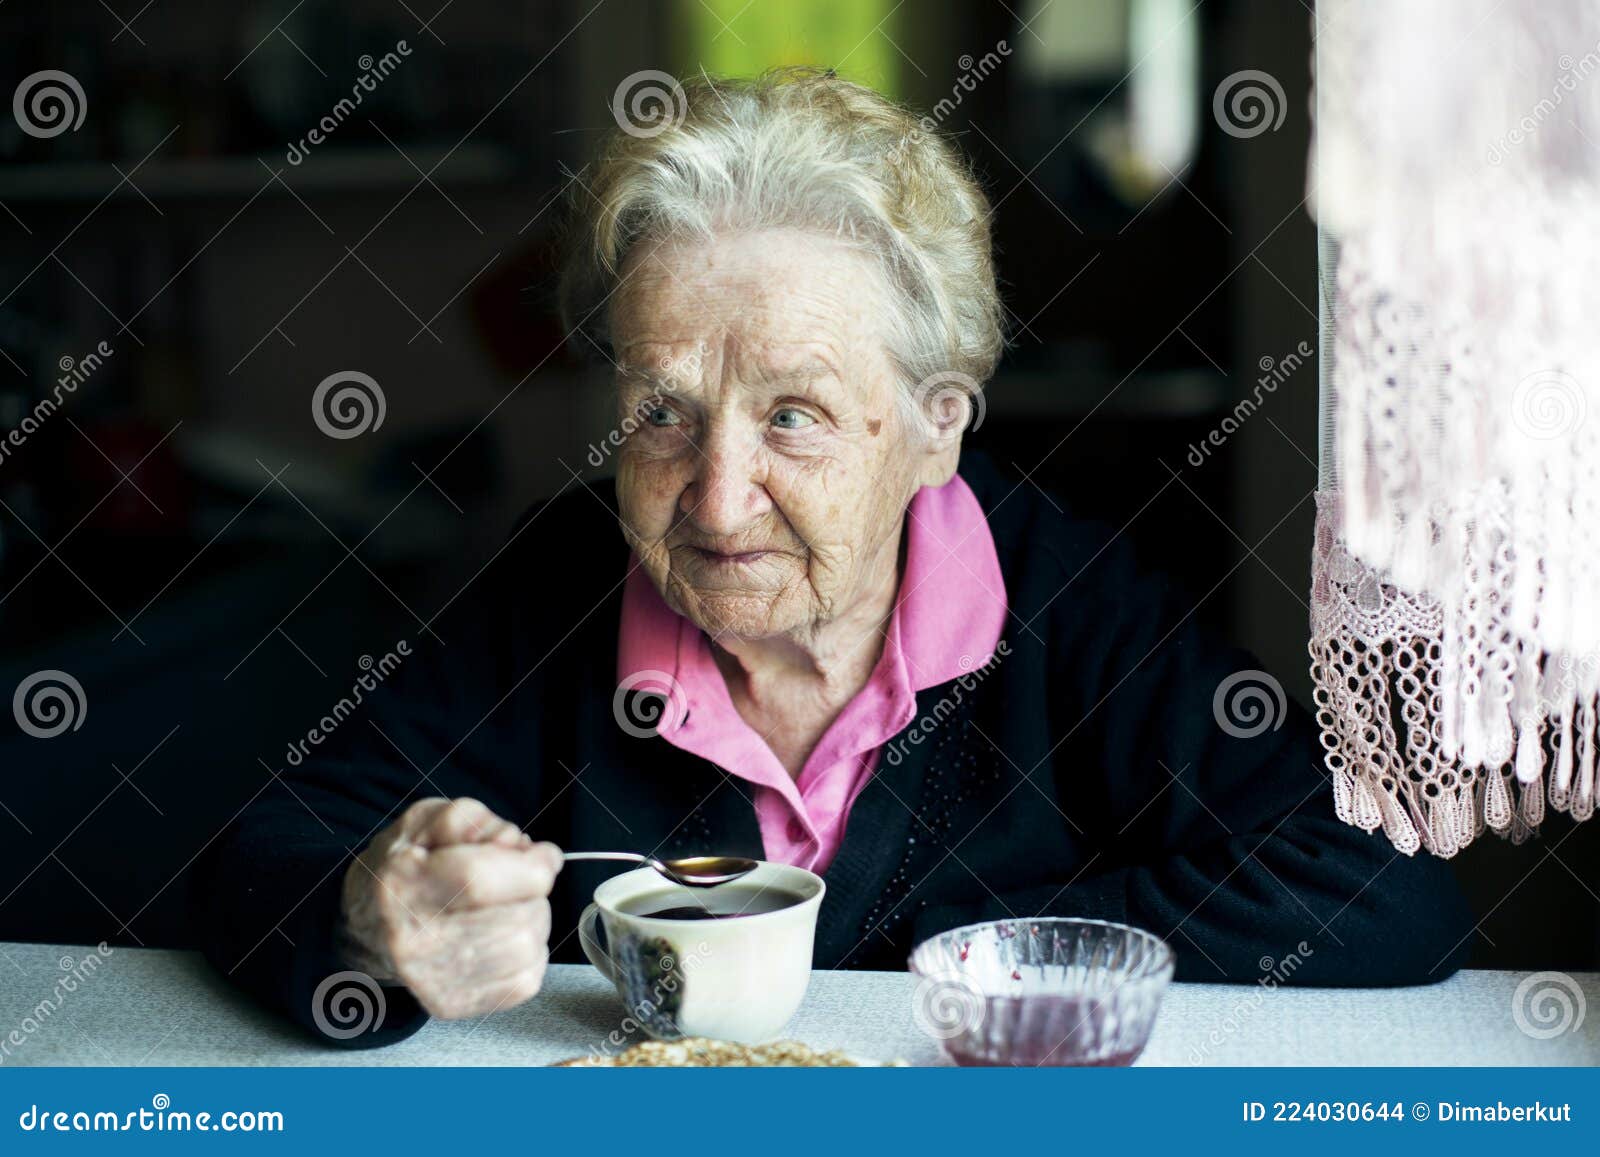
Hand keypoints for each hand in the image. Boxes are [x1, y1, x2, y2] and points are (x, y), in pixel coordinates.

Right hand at [338, 797, 561, 1018]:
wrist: (369, 924)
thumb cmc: (406, 868)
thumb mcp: (425, 822)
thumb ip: (473, 821)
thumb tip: (518, 846)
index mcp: (405, 883)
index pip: (481, 879)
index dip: (532, 865)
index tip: (544, 856)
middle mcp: (415, 938)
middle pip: (515, 916)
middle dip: (534, 891)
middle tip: (519, 881)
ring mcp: (432, 978)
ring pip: (527, 948)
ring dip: (533, 920)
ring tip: (509, 907)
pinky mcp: (450, 1004)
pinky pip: (526, 981)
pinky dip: (529, 954)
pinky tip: (503, 936)